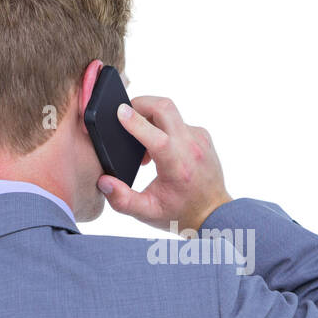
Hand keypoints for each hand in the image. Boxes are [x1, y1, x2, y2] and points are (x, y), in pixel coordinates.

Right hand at [96, 95, 231, 232]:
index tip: (120, 112)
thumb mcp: (147, 213)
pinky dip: (162, 126)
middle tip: (125, 116)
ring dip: (150, 118)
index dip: (136, 121)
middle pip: (164, 107)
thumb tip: (104, 181)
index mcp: (177, 167)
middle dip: (141, 104)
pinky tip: (158, 147)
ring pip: (170, 111)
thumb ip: (122, 200)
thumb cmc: (180, 213)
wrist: (213, 213)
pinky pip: (177, 120)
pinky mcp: (201, 134)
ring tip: (142, 146)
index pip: (156, 136)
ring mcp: (199, 137)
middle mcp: (191, 147)